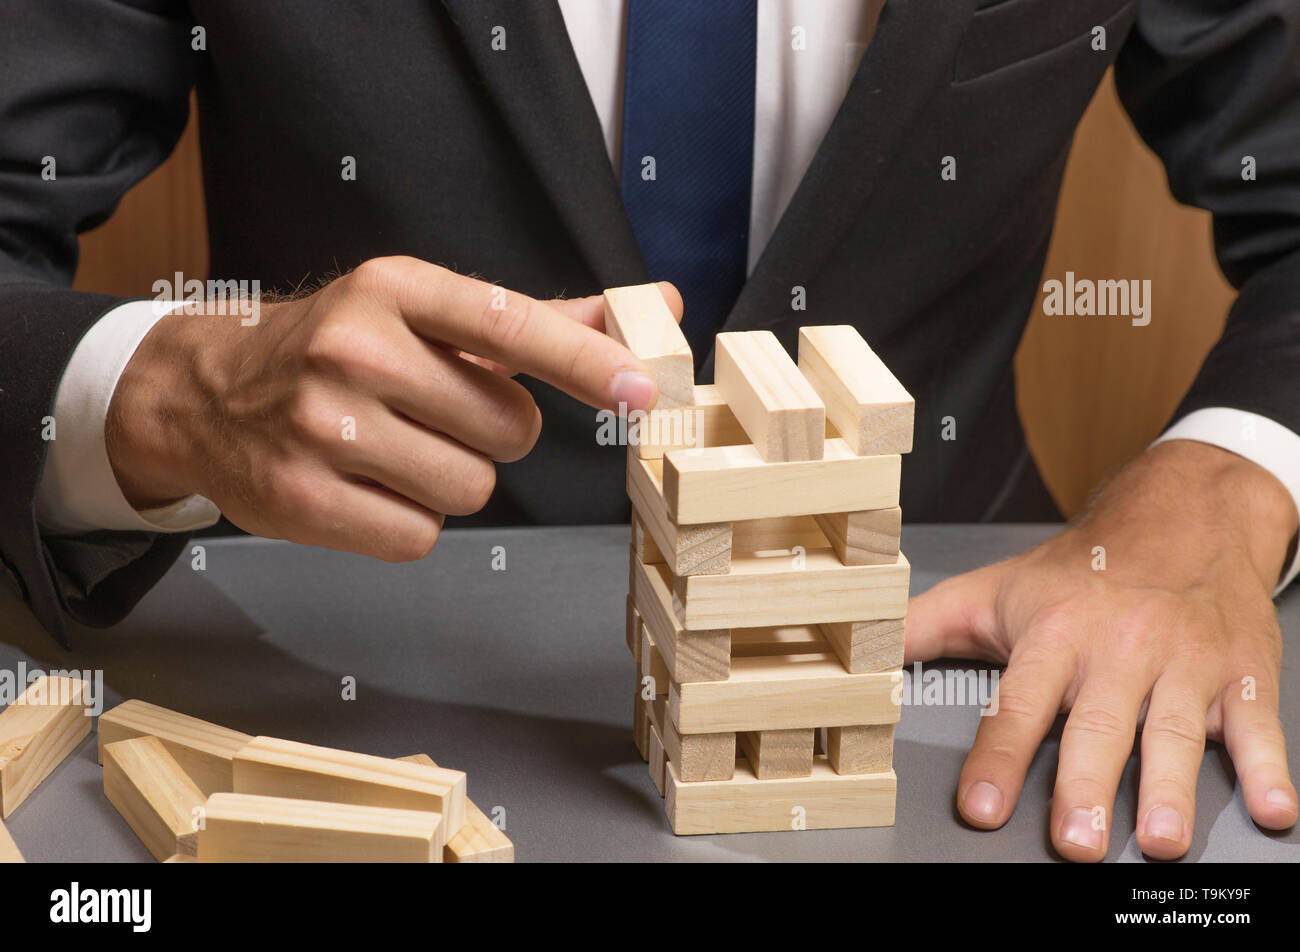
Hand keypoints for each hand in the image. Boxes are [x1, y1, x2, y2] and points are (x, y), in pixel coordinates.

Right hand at [107, 256, 677, 559]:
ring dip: (450, 479)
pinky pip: (419, 534)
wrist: (208, 395)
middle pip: (508, 428)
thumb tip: (653, 308)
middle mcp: (355, 349)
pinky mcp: (303, 499)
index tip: (641, 388)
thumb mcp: (425, 313)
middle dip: (493, 433)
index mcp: (394, 289)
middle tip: (436, 414)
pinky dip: (407, 520)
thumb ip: (540, 321)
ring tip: (392, 449)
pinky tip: (365, 487)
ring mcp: (323, 427)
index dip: (584, 363)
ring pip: (471, 487)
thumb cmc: (340, 349)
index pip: (510, 324)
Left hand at [907, 440, 1298, 860]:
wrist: (1185, 513)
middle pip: (1098, 723)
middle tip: (1074, 841)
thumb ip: (923, 627)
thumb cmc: (1082, 568)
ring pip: (1174, 729)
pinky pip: (1256, 724)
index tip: (981, 807)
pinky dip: (1270, 767)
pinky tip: (1273, 806)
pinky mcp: (1240, 673)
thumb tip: (861, 656)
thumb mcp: (993, 588)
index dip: (996, 758)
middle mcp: (1119, 647)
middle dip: (1085, 784)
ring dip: (1169, 787)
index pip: (1017, 703)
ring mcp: (1184, 661)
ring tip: (1158, 839)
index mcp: (1054, 632)